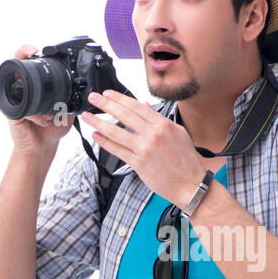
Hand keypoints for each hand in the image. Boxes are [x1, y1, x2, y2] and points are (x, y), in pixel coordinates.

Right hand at [5, 43, 74, 159]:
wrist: (43, 146)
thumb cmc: (52, 127)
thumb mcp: (65, 109)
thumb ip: (69, 97)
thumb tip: (82, 87)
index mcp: (32, 86)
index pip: (25, 63)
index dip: (26, 51)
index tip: (36, 49)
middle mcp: (20, 90)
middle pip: (15, 67)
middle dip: (23, 58)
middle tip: (33, 54)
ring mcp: (15, 100)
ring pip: (18, 86)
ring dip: (36, 96)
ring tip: (50, 111)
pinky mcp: (12, 113)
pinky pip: (23, 108)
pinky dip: (36, 115)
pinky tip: (45, 121)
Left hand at [77, 90, 207, 208]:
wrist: (190, 184)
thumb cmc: (186, 161)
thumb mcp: (178, 133)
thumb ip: (159, 119)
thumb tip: (144, 106)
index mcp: (163, 125)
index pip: (136, 106)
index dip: (119, 98)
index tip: (108, 94)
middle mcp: (153, 135)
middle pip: (124, 115)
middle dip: (105, 104)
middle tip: (93, 98)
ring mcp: (144, 149)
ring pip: (116, 132)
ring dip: (99, 123)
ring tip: (87, 117)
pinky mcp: (138, 164)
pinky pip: (118, 151)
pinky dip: (105, 143)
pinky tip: (97, 136)